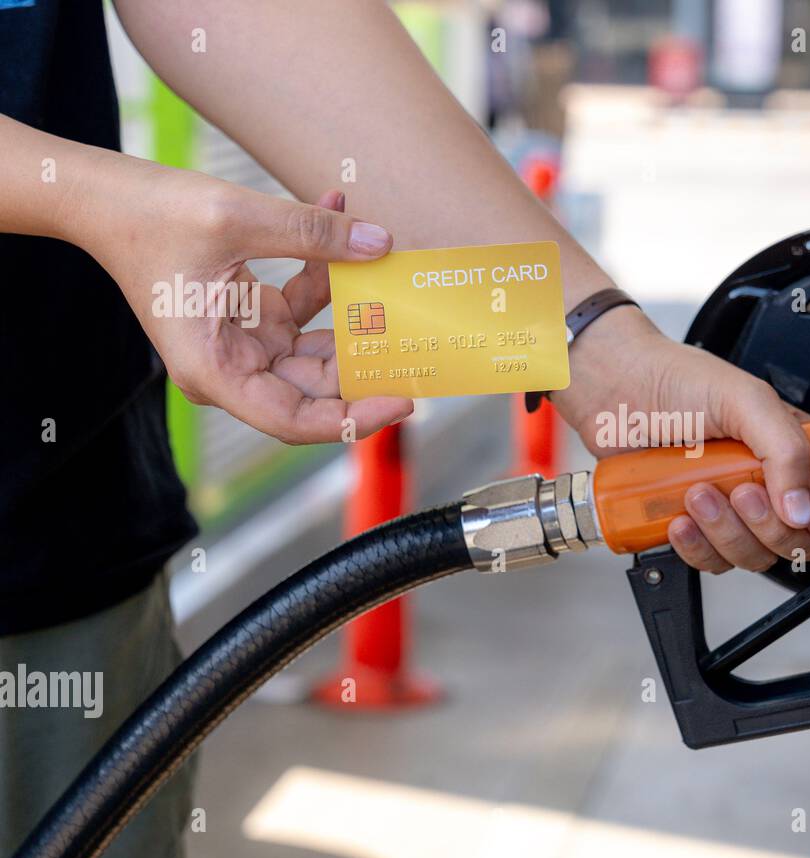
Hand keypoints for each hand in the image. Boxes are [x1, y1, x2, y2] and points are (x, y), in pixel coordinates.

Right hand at [75, 156, 411, 442]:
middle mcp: (232, 369)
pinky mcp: (254, 317)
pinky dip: (327, 274)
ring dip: (355, 315)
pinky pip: (306, 309)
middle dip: (368, 364)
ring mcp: (245, 345)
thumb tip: (379, 242)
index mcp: (216, 371)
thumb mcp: (236, 219)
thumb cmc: (150, 216)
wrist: (103, 197)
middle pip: (317, 388)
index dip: (352, 418)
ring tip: (392, 279)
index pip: (296, 420)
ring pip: (320, 350)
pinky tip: (342, 216)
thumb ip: (311, 235)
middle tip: (418, 339)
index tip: (402, 400)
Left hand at [552, 308, 809, 571]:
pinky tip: (677, 519)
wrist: (614, 389)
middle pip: (799, 541)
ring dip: (727, 533)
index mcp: (797, 451)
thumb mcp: (745, 401)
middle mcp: (771, 484)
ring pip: (754, 556)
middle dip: (769, 525)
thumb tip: (804, 508)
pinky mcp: (696, 526)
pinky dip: (695, 547)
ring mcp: (732, 508)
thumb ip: (786, 450)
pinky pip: (711, 561)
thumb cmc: (678, 380)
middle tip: (739, 490)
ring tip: (697, 493)